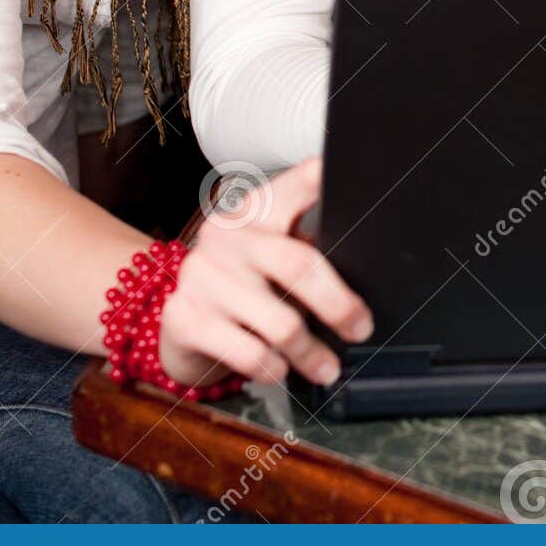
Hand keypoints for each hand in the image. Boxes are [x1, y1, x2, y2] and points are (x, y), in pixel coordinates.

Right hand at [158, 157, 372, 387]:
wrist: (180, 326)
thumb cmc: (245, 288)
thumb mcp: (273, 257)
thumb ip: (307, 251)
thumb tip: (365, 270)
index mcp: (256, 210)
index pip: (297, 184)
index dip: (322, 177)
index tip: (349, 175)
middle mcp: (226, 234)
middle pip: (298, 264)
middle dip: (338, 304)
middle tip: (360, 328)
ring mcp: (202, 274)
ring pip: (278, 320)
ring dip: (310, 351)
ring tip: (327, 368)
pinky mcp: (185, 317)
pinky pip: (247, 351)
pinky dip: (273, 367)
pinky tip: (281, 370)